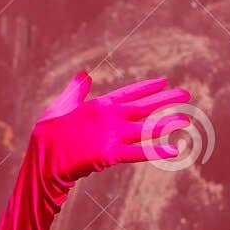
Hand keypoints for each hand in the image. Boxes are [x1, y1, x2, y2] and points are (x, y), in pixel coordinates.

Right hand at [30, 72, 193, 190]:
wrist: (43, 154)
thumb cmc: (49, 132)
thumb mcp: (61, 105)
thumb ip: (76, 90)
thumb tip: (85, 75)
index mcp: (100, 104)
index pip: (130, 92)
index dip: (149, 87)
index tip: (164, 81)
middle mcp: (110, 116)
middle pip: (145, 106)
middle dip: (167, 99)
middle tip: (186, 95)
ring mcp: (112, 135)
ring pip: (147, 128)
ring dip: (168, 123)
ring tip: (186, 120)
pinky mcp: (111, 154)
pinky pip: (140, 153)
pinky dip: (157, 151)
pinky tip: (175, 149)